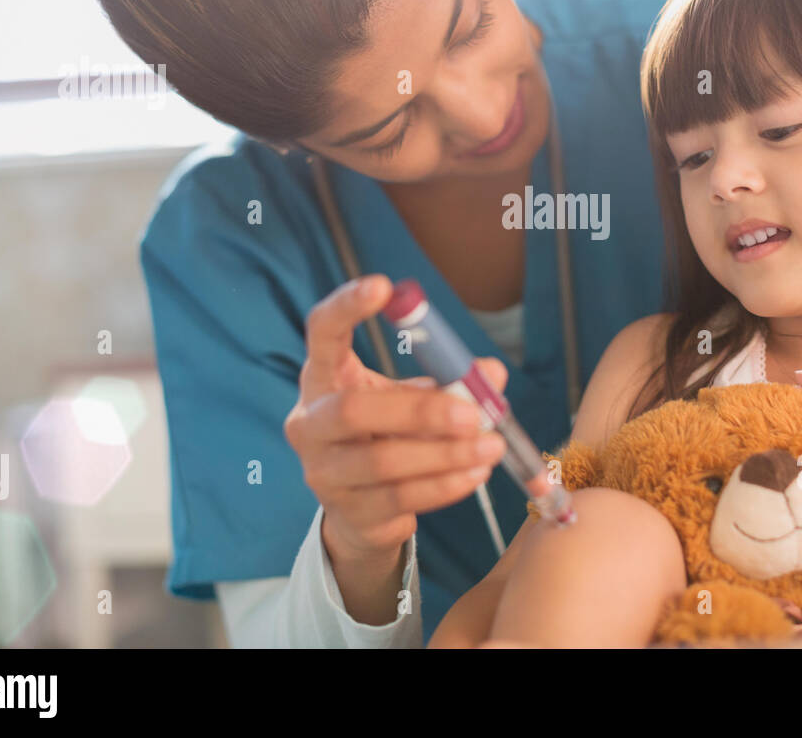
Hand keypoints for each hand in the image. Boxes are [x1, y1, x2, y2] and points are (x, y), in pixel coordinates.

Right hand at [284, 273, 507, 566]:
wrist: (363, 509)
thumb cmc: (387, 435)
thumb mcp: (415, 397)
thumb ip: (451, 381)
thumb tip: (491, 374)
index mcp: (323, 379)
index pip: (321, 333)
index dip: (346, 308)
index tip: (384, 286)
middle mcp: (309, 424)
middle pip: (353, 411)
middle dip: (420, 411)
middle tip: (472, 413)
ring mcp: (323, 473)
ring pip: (384, 462)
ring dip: (446, 454)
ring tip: (490, 445)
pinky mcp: (348, 513)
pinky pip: (402, 498)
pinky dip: (446, 485)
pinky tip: (476, 473)